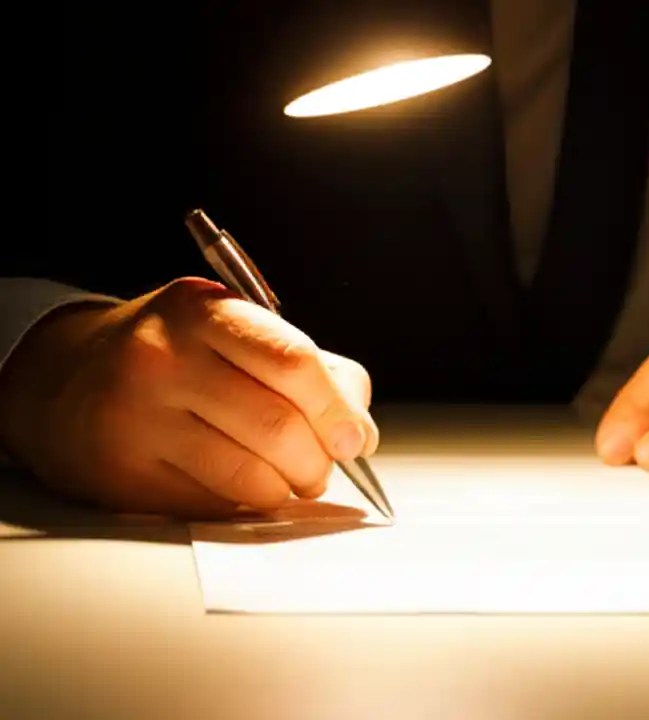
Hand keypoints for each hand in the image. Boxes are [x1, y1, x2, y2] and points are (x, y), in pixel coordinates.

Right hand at [0, 277, 378, 517]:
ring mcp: (137, 421)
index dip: (336, 408)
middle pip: (278, 427)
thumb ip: (311, 369)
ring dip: (289, 488)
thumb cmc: (179, 358)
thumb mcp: (237, 332)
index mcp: (201, 312)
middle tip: (324, 465)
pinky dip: (246, 503)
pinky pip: (217, 504)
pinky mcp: (125, 478)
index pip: (293, 362)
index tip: (356, 436)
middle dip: (320, 459)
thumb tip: (358, 427)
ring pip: (251, 477)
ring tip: (290, 478)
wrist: (68, 383)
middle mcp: (162, 360)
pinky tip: (238, 483)